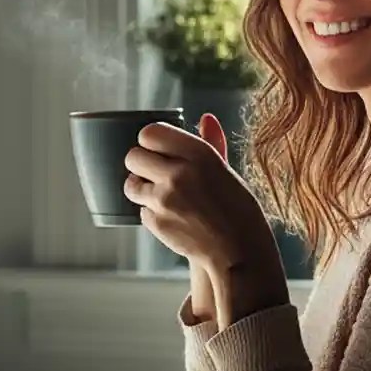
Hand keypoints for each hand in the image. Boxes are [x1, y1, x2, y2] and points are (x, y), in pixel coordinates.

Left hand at [125, 113, 288, 323]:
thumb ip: (211, 143)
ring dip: (141, 188)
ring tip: (161, 195)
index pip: (150, 133)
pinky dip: (152, 212)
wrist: (239, 253)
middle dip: (140, 164)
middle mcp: (179, 173)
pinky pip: (141, 210)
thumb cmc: (238, 209)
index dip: (151, 141)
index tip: (158, 150)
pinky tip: (172, 217)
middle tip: (154, 172)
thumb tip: (205, 117)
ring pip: (131, 184)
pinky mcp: (156, 222)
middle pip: (133, 156)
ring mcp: (164, 199)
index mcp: (200, 154)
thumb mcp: (228, 171)